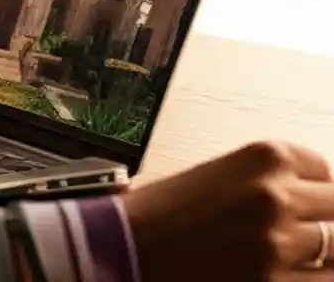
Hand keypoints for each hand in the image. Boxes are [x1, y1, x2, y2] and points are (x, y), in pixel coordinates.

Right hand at [123, 140, 333, 280]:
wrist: (115, 249)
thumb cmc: (153, 215)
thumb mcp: (216, 180)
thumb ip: (263, 186)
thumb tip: (304, 207)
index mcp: (262, 157)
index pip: (325, 170)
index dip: (317, 192)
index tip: (309, 204)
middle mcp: (275, 195)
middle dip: (326, 224)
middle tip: (307, 236)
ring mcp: (277, 243)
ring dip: (324, 256)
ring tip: (297, 258)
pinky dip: (316, 279)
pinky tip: (290, 276)